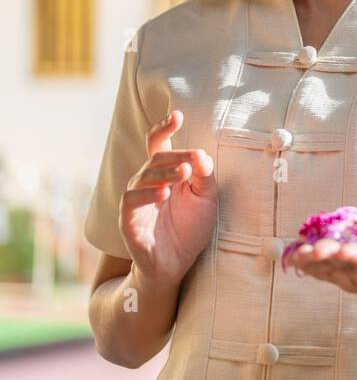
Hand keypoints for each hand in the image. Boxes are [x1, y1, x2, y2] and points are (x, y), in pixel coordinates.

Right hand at [120, 108, 217, 284]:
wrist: (176, 265)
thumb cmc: (190, 229)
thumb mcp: (206, 200)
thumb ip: (205, 176)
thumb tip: (203, 155)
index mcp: (164, 174)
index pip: (158, 144)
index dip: (164, 128)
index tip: (177, 115)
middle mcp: (146, 183)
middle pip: (156, 158)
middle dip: (177, 156)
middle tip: (195, 160)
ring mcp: (135, 201)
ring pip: (143, 177)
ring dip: (165, 172)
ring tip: (184, 174)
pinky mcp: (128, 220)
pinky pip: (132, 202)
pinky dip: (147, 195)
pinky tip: (164, 193)